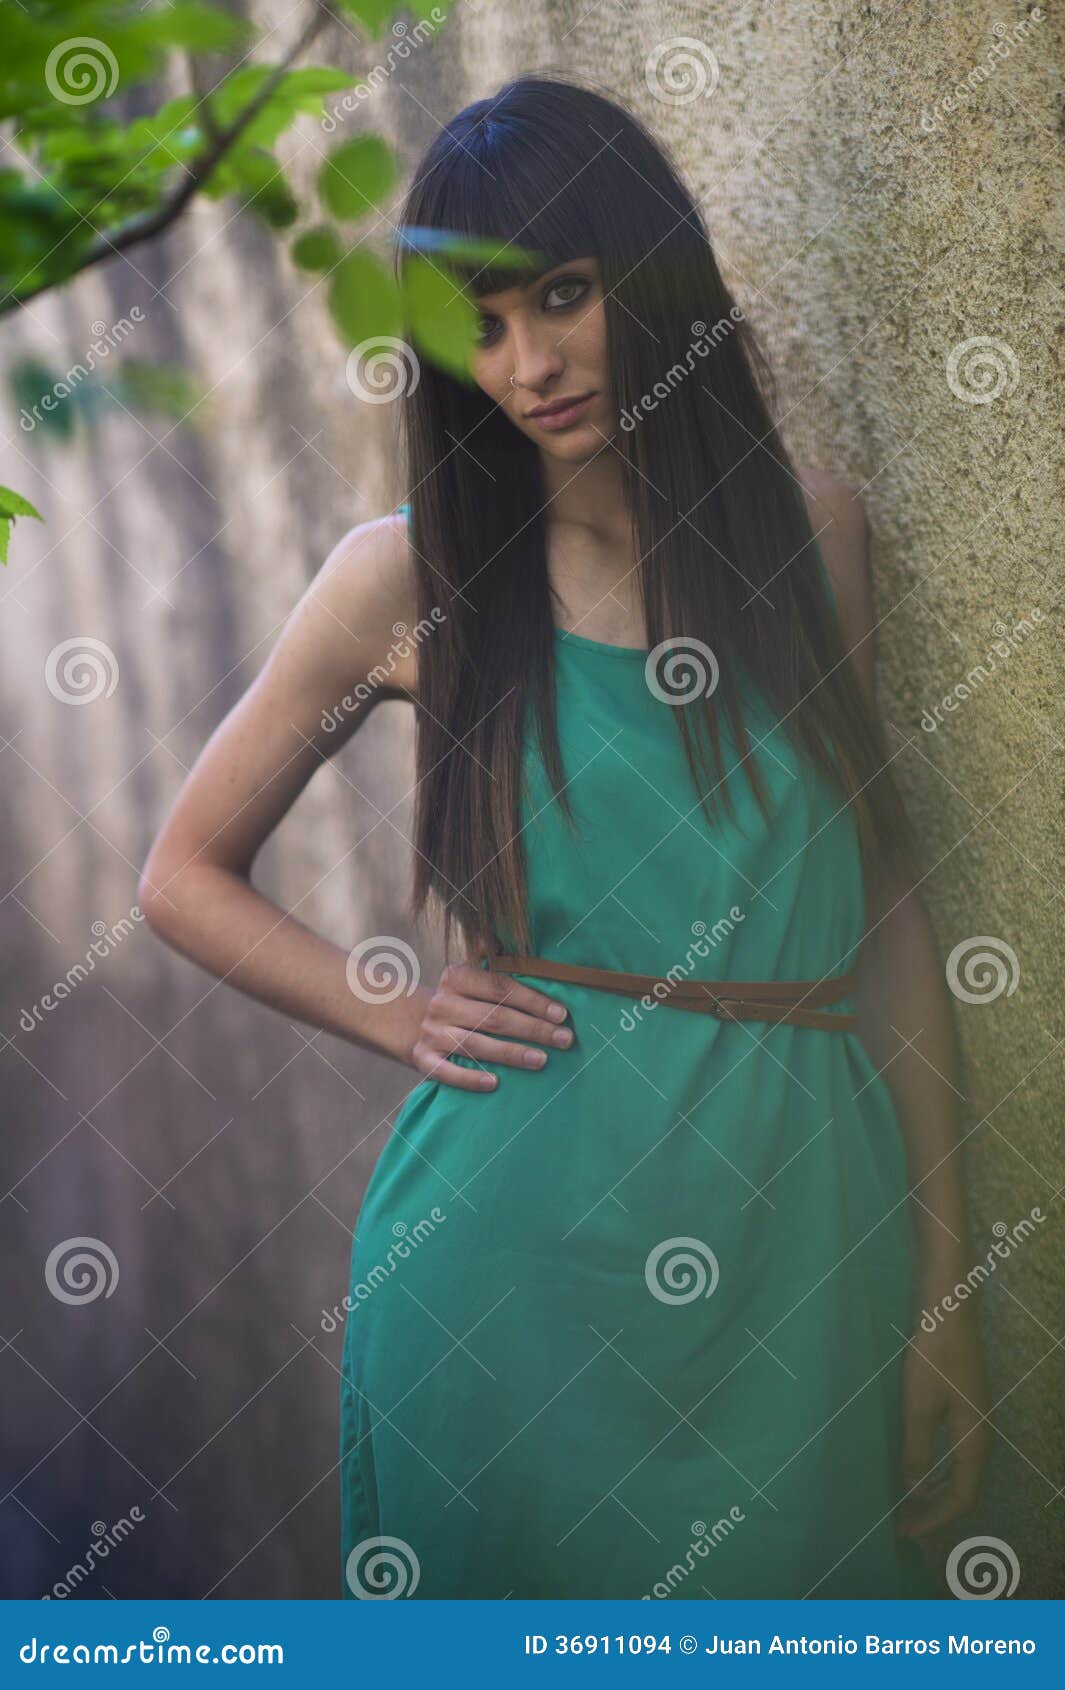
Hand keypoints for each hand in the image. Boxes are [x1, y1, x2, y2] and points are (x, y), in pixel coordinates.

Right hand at [411, 961, 573, 1090]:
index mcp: (457, 977)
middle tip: (564, 1039)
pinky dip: (470, 1079)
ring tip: (542, 1060)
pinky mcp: (423, 1059)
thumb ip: (492, 958)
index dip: (533, 1001)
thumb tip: (510, 935)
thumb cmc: (460, 999)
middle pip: (494, 1017)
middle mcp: (442, 1003)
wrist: (413, 1022)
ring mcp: (432, 1032)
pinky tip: (495, 1084)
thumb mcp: (471, 974)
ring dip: (511, 1053)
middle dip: (533, 1029)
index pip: (500, 987)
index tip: (562, 1014)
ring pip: (475, 1045)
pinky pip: (446, 1072)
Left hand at [895, 1313, 991, 1538]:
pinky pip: (953, 1454)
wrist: (949, 1315)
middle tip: (901, 1525)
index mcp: (974, 1445)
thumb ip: (915, 1452)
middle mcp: (981, 1439)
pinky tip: (914, 1466)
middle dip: (933, 1511)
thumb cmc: (933, 1360)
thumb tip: (911, 1491)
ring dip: (933, 1491)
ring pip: (958, 1472)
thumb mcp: (918, 1408)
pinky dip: (935, 1470)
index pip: (961, 1499)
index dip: (933, 1520)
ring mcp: (974, 1422)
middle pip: (962, 1490)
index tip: (905, 1532)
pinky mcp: (964, 1408)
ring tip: (904, 1503)